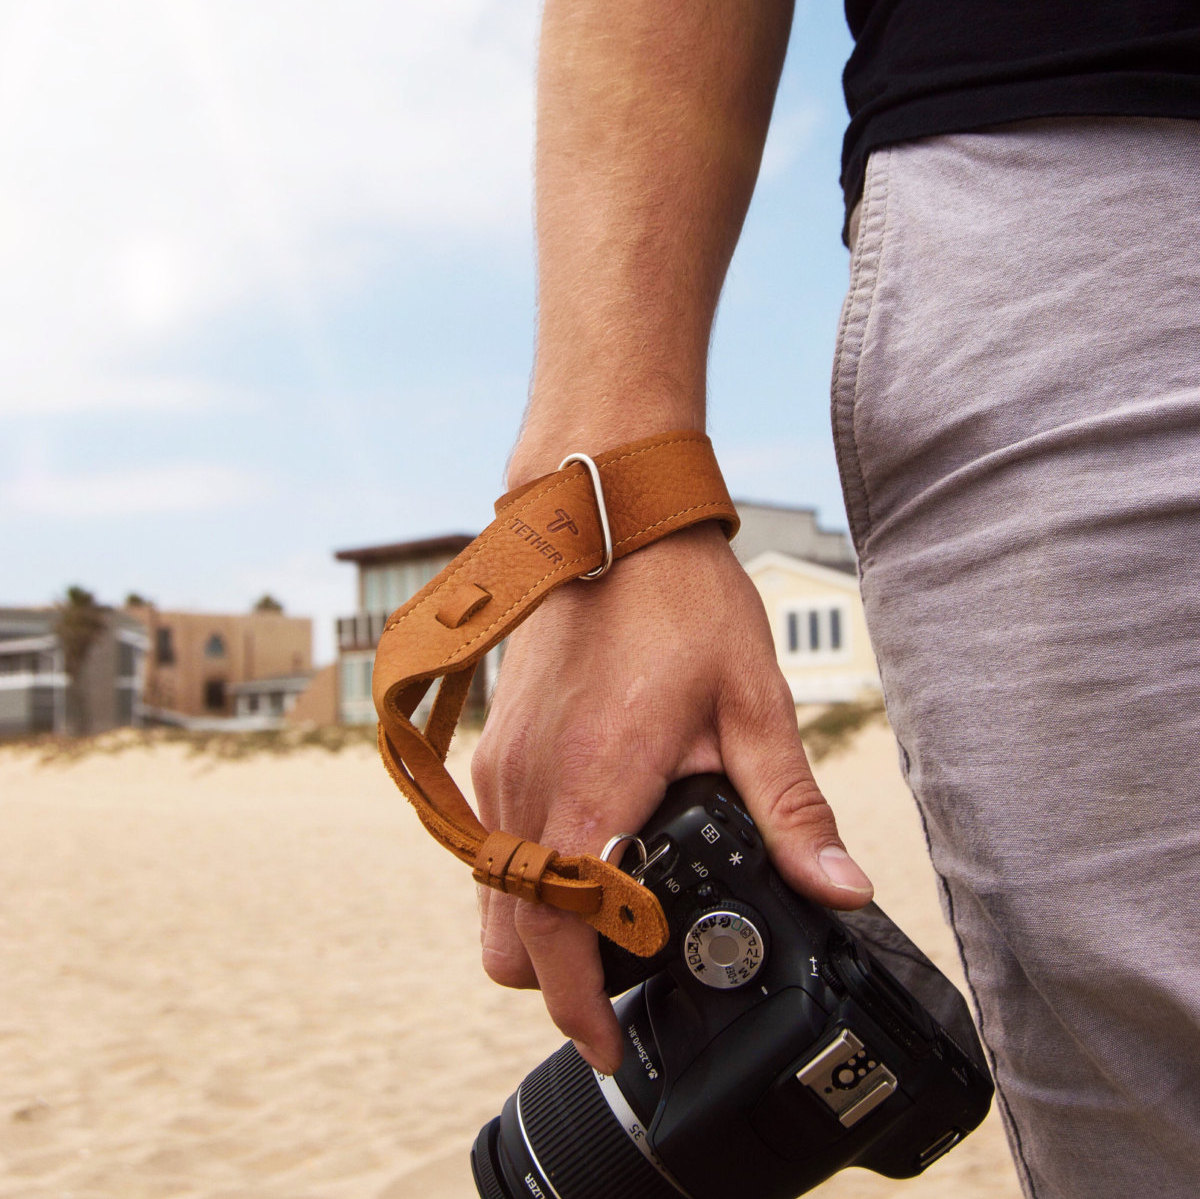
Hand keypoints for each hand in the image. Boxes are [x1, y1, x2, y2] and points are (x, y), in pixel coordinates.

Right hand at [471, 521, 872, 1071]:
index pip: (562, 934)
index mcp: (591, 785)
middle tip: (623, 983)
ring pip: (490, 891)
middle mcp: (526, 784)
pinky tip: (583, 848)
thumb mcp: (752, 703)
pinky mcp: (492, 743)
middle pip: (508, 935)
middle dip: (556, 979)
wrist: (608, 519)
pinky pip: (489, 842)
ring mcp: (497, 764)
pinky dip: (524, 873)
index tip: (610, 1049)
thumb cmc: (680, 600)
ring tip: (609, 921)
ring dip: (538, 925)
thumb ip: (790, 806)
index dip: (580, 1008)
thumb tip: (840, 888)